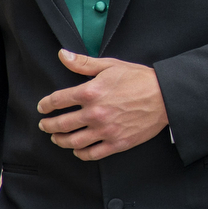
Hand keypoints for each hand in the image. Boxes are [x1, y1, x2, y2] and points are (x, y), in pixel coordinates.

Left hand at [37, 50, 168, 159]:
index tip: (43, 107)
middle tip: (44, 125)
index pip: (58, 100)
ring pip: (73, 142)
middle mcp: (95, 113)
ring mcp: (105, 130)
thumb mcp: (110, 65)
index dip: (46, 104)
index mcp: (91, 92)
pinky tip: (77, 150)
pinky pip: (92, 154)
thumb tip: (62, 54)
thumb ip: (84, 63)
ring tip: (57, 138)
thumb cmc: (139, 78)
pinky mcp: (117, 143)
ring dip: (60, 141)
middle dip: (48, 125)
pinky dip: (81, 153)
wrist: (164, 96)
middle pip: (61, 124)